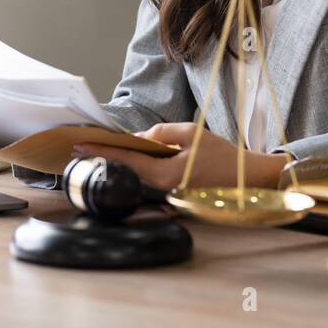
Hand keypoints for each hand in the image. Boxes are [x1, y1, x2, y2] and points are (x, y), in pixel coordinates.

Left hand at [73, 123, 288, 191]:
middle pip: (128, 170)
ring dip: (121, 162)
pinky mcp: (172, 196)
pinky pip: (149, 180)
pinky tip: (130, 157)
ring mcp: (167, 195)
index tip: (82, 145)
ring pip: (137, 175)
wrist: (246, 179)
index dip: (104, 150)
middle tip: (83, 146)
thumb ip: (162, 132)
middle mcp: (163, 189)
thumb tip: (139, 138)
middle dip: (107, 156)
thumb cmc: (223, 155)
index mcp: (166, 174)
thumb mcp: (192, 133)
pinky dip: (138, 168)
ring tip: (101, 148)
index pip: (128, 159)